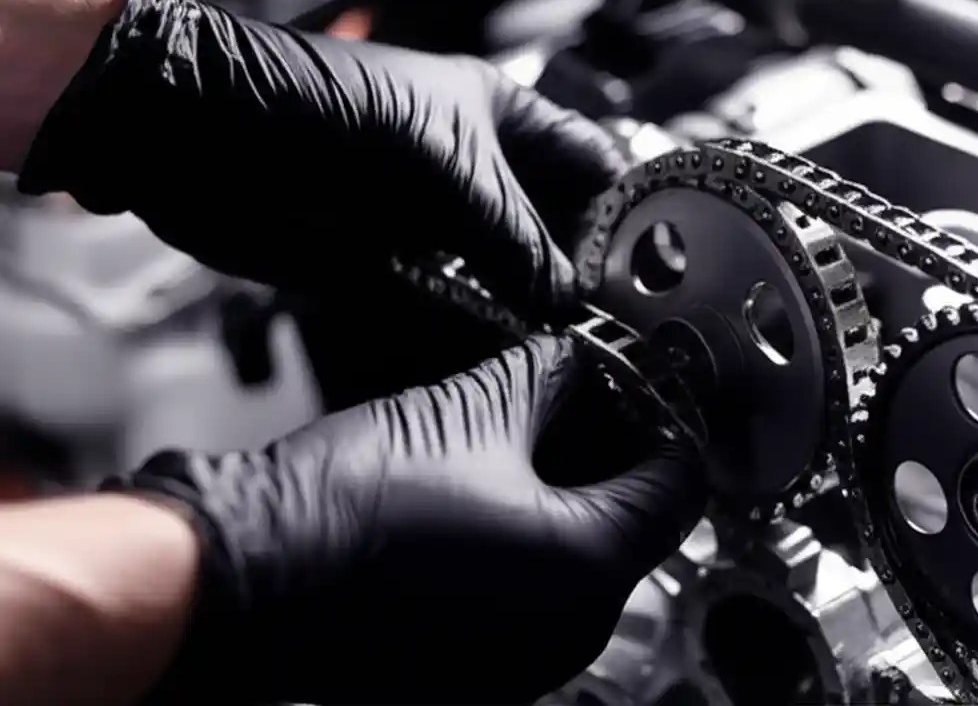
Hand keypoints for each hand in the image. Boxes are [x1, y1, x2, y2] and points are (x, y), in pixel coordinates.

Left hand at [17, 0, 625, 315]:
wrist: (206, 137)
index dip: (628, 214)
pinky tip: (515, 360)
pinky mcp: (396, 268)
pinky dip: (482, 334)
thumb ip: (517, 240)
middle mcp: (478, 172)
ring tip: (581, 356)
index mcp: (504, 118)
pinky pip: (455, 309)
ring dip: (537, 314)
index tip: (656, 274)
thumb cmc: (327, 112)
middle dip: (587, 277)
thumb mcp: (448, 169)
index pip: (594, 165)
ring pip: (509, 277)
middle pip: (557, 232)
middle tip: (622, 331)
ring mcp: (437, 223)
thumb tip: (570, 302)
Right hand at [109, 334, 706, 704]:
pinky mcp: (479, 665)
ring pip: (584, 558)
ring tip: (525, 431)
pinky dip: (532, 538)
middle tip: (582, 394)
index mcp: (589, 568)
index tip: (644, 384)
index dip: (666, 417)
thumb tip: (578, 361)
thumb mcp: (473, 409)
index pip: (679, 483)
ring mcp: (525, 658)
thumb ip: (553, 375)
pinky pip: (537, 592)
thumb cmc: (350, 505)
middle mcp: (571, 629)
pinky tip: (488, 486)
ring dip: (571, 492)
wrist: (249, 574)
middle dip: (613, 450)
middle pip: (634, 523)